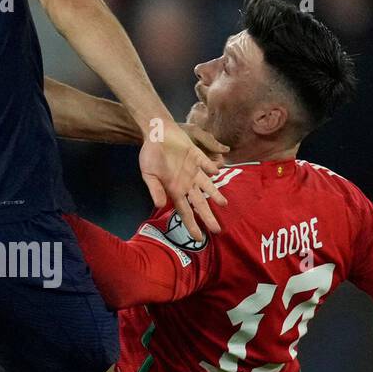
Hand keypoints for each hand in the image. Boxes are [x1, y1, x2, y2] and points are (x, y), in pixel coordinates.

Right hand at [139, 122, 224, 241]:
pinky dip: (210, 168)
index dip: (191, 225)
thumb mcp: (148, 174)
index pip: (185, 211)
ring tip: (224, 204)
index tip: (199, 238)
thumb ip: (155, 190)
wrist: (156, 132)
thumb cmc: (150, 154)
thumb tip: (160, 206)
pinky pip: (205, 163)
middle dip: (208, 216)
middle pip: (199, 203)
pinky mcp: (197, 156)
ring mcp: (193, 170)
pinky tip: (215, 173)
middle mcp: (186, 183)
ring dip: (215, 194)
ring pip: (207, 186)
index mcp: (174, 190)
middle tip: (217, 230)